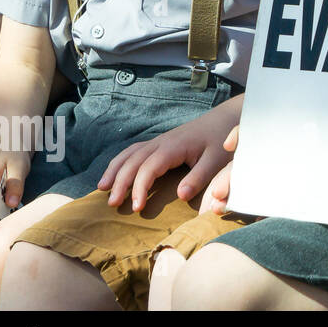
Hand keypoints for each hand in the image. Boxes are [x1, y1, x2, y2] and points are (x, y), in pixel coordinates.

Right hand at [97, 110, 236, 212]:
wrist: (226, 118)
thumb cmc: (222, 140)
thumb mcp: (216, 160)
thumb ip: (199, 177)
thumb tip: (181, 196)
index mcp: (173, 147)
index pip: (148, 168)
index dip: (139, 188)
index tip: (136, 207)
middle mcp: (161, 142)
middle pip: (132, 161)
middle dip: (120, 182)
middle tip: (112, 204)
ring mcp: (158, 141)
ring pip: (129, 154)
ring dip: (114, 170)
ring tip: (102, 190)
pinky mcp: (160, 143)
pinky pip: (134, 151)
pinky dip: (121, 162)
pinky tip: (114, 175)